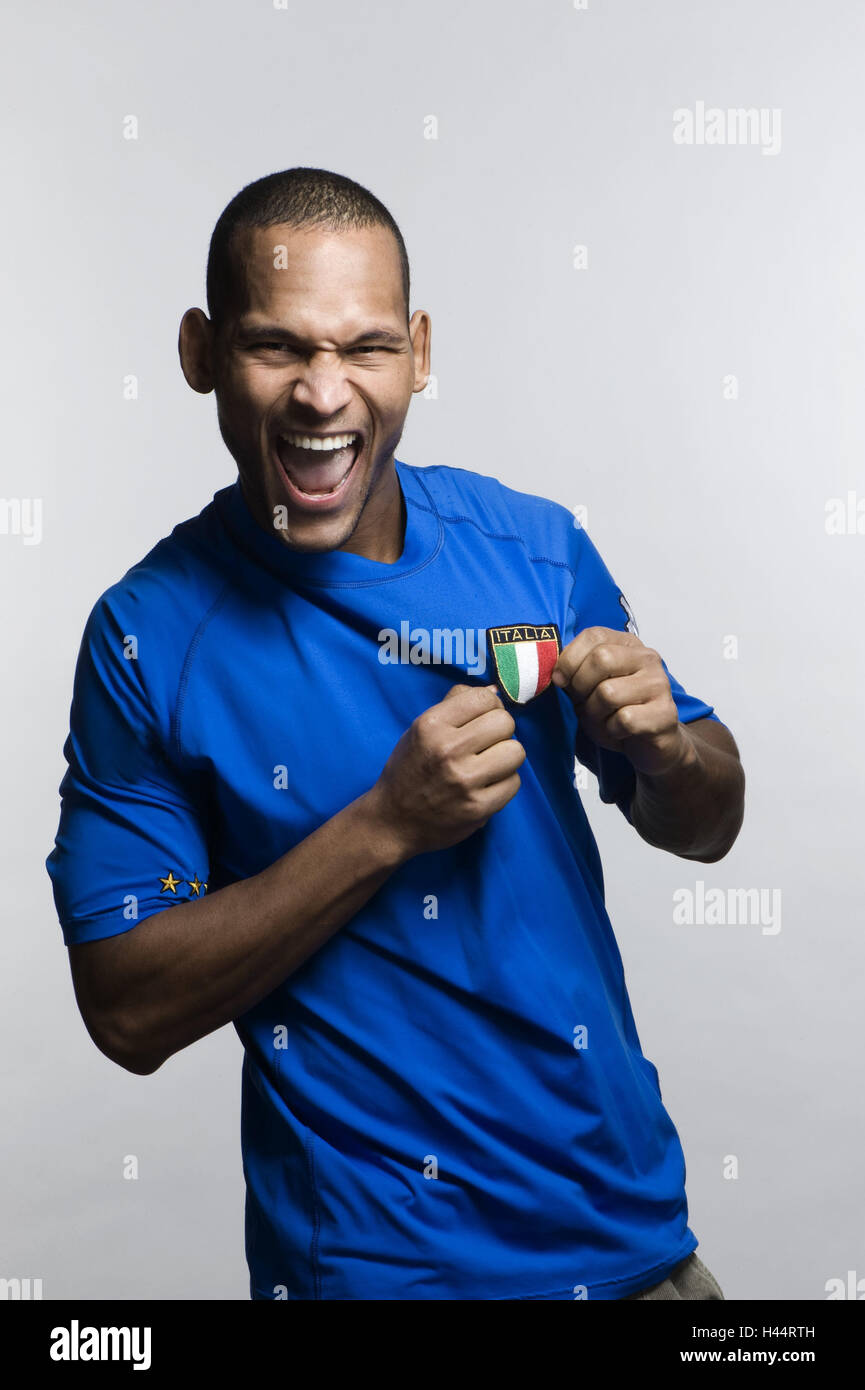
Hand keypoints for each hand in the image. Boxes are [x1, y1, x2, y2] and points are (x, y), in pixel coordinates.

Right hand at [368, 683, 525, 856]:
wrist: (393, 820)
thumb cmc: (410, 769)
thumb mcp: (420, 729)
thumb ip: (454, 705)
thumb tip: (495, 692)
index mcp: (431, 725)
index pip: (485, 698)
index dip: (490, 707)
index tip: (483, 719)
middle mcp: (447, 750)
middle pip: (506, 723)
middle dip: (500, 732)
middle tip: (486, 745)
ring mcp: (464, 781)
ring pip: (516, 752)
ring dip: (506, 758)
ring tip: (488, 765)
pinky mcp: (478, 808)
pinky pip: (514, 782)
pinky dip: (504, 783)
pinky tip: (486, 786)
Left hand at [550, 627, 695, 776]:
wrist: (651, 744)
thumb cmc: (617, 711)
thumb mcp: (590, 686)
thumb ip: (575, 672)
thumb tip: (556, 673)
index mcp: (628, 645)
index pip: (594, 636)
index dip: (569, 659)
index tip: (561, 681)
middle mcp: (647, 659)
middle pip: (602, 659)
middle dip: (581, 687)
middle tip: (583, 704)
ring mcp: (659, 685)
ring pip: (609, 693)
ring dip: (594, 714)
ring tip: (601, 720)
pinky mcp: (665, 713)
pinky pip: (624, 719)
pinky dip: (611, 731)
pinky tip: (618, 732)